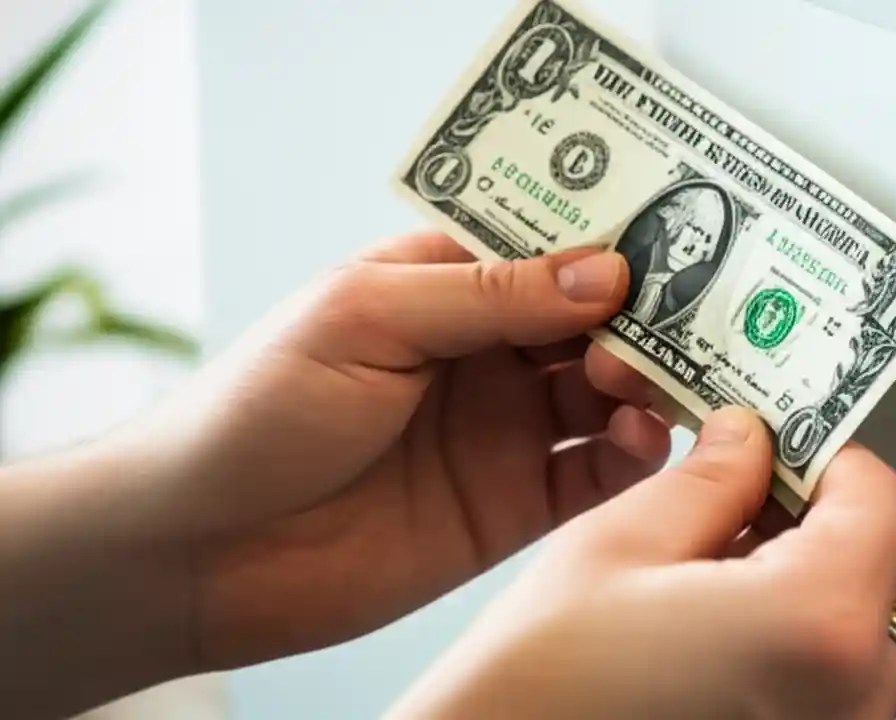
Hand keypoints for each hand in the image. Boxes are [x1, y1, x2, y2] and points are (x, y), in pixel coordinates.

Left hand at [115, 232, 671, 669]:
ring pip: (606, 395)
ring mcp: (502, 429)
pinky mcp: (513, 505)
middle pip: (591, 323)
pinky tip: (641, 442)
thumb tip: (604, 272)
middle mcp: (483, 353)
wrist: (203, 551)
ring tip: (648, 387)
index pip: (546, 248)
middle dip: (637, 320)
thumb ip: (487, 294)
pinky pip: (595, 474)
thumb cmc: (256, 409)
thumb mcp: (364, 318)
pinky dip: (633, 456)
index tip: (672, 242)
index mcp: (443, 286)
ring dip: (642, 385)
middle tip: (667, 329)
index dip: (607, 243)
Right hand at [386, 407, 895, 719]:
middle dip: (831, 521)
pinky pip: (842, 680)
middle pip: (894, 570)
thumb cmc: (539, 691)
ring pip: (875, 630)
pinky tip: (729, 623)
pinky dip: (806, 637)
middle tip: (754, 498)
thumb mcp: (620, 544)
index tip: (782, 441)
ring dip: (822, 579)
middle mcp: (849, 696)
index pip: (881, 501)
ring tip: (729, 566)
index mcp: (814, 625)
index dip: (827, 454)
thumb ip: (710, 478)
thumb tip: (750, 440)